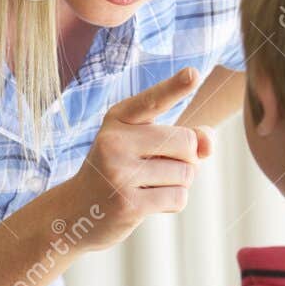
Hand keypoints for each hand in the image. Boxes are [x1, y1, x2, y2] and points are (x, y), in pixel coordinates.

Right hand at [55, 67, 212, 249]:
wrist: (76, 212)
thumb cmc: (119, 171)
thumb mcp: (143, 146)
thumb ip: (181, 138)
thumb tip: (209, 143)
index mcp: (118, 119)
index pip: (152, 100)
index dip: (175, 87)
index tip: (194, 73)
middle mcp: (115, 141)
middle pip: (186, 141)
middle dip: (187, 158)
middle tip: (161, 167)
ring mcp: (120, 173)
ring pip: (186, 173)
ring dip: (179, 183)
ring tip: (148, 186)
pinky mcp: (128, 204)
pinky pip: (178, 197)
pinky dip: (173, 201)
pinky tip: (148, 202)